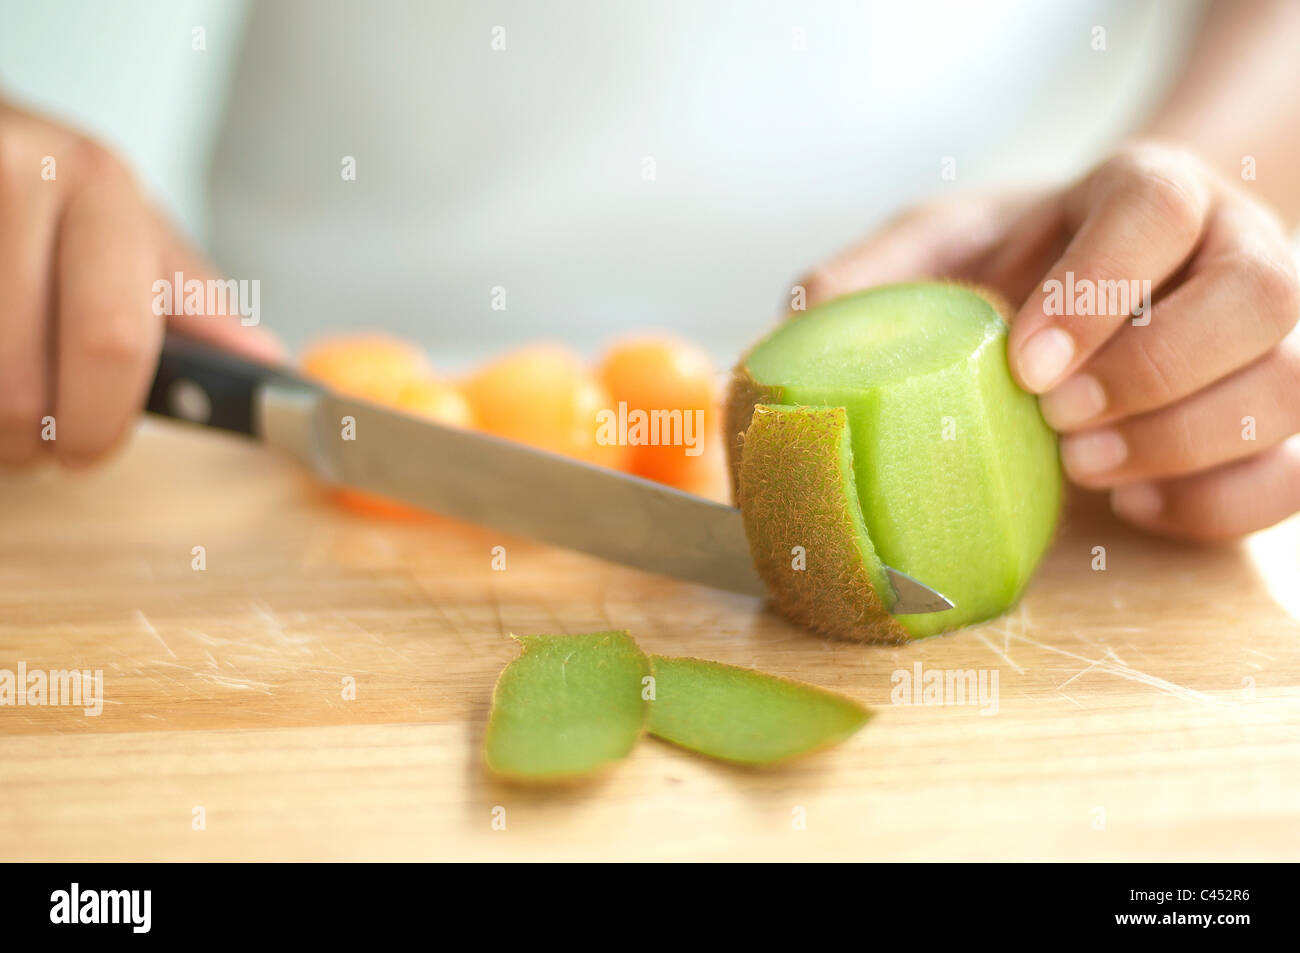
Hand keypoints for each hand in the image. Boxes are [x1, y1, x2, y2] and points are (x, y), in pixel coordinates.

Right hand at [0, 100, 280, 468]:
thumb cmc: (45, 187)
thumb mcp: (125, 223)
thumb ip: (189, 297)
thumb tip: (264, 359)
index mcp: (99, 184)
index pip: (112, 338)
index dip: (101, 419)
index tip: (91, 452)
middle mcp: (21, 177)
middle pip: (24, 382)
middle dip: (34, 438)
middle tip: (39, 446)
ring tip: (5, 411)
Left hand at [800, 142, 1299, 541]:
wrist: (1099, 287)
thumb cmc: (1017, 266)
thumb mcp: (938, 247)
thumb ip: (875, 275)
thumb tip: (789, 332)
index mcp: (1149, 194)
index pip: (1157, 211)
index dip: (1098, 288)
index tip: (1024, 361)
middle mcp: (1232, 254)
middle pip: (1257, 296)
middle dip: (1152, 374)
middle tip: (1056, 423)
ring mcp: (1270, 337)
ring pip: (1285, 387)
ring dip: (1184, 443)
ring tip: (1083, 471)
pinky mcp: (1276, 419)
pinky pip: (1290, 472)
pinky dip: (1216, 503)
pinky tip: (1135, 506)